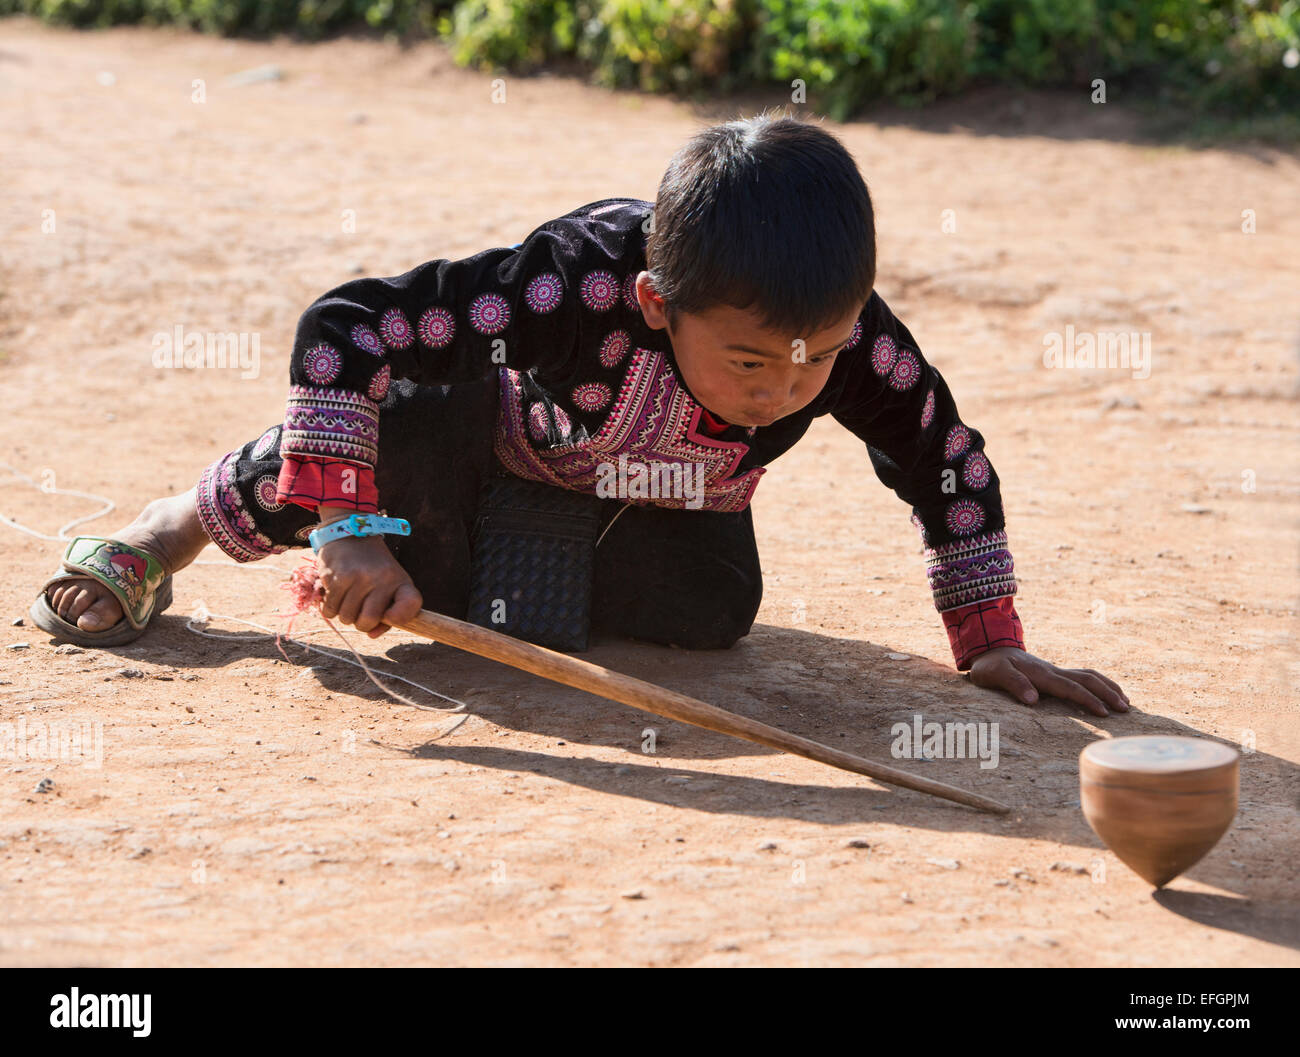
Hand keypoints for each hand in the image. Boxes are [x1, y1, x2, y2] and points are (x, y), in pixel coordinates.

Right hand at [315, 533, 422, 638]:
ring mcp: (359, 578)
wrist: (351, 536)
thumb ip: (387, 615)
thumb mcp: (389, 585)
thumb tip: (372, 635)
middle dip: (361, 623)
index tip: (389, 616)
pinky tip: (336, 595)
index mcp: (400, 581)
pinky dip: (331, 609)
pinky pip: (330, 610)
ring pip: (346, 618)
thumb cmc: (374, 569)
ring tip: (348, 599)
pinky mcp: (338, 578)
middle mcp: (381, 579)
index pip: (411, 605)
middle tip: (360, 610)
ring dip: (344, 615)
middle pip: (367, 622)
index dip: (399, 618)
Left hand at [966, 647, 1129, 716]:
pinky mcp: (1055, 673)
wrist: (989, 648)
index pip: (1070, 688)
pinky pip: (1083, 676)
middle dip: (1107, 693)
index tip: (1104, 713)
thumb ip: (1014, 684)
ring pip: (1089, 675)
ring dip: (1108, 687)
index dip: (1087, 700)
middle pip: (1088, 679)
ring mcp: (1055, 670)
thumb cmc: (991, 665)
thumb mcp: (994, 674)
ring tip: (1125, 702)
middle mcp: (1053, 671)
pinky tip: (1107, 693)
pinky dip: (1099, 683)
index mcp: (1041, 674)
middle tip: (1125, 710)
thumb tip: (1034, 700)